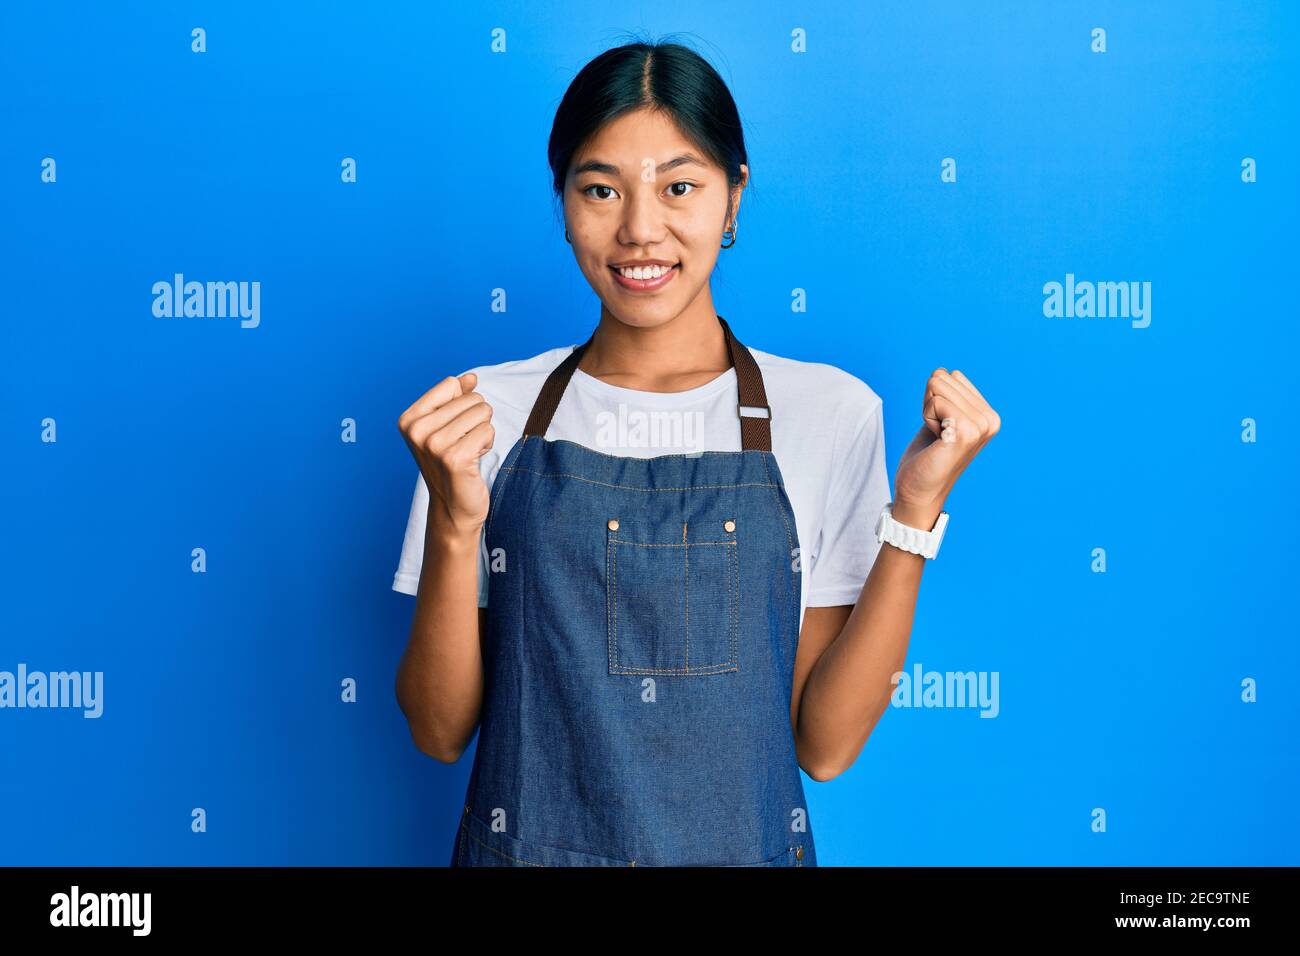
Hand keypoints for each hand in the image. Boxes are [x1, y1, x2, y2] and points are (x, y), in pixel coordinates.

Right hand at [397, 371, 493, 537]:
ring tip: (468, 451)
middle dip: (475, 419)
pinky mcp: (454, 458)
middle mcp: (417, 430)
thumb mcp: (448, 425)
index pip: (451, 383)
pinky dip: (487, 444)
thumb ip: (457, 397)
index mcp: (409, 419)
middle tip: (462, 444)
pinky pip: (487, 430)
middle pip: (470, 397)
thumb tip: (470, 377)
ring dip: (483, 431)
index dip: (461, 403)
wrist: (454, 507)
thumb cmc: (452, 463)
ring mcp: (434, 444)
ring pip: (482, 411)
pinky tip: (473, 460)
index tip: (452, 429)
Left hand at [892, 368, 999, 525]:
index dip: (934, 399)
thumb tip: (943, 371)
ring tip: (936, 437)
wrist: (918, 490)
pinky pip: (934, 401)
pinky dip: (926, 417)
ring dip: (928, 411)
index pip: (952, 375)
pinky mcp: (966, 432)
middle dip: (930, 403)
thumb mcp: (941, 416)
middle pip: (943, 378)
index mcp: (990, 415)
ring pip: (937, 387)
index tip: (940, 426)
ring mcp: (980, 427)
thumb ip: (948, 393)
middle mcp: (991, 420)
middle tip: (936, 433)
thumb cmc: (927, 455)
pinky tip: (935, 440)